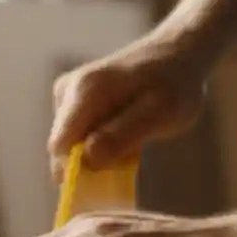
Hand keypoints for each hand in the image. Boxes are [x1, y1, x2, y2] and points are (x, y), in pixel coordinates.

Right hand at [49, 38, 209, 180]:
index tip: (106, 182)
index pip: (59, 147)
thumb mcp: (159, 113)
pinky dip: (98, 145)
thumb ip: (122, 135)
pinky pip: (77, 136)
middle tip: (128, 162)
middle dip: (87, 164)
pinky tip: (123, 135)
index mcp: (84, 92)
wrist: (176, 54)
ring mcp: (67, 95)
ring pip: (69, 145)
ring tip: (131, 144)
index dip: (75, 172)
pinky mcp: (73, 101)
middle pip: (61, 148)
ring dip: (95, 155)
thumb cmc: (173, 85)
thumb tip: (85, 159)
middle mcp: (67, 91)